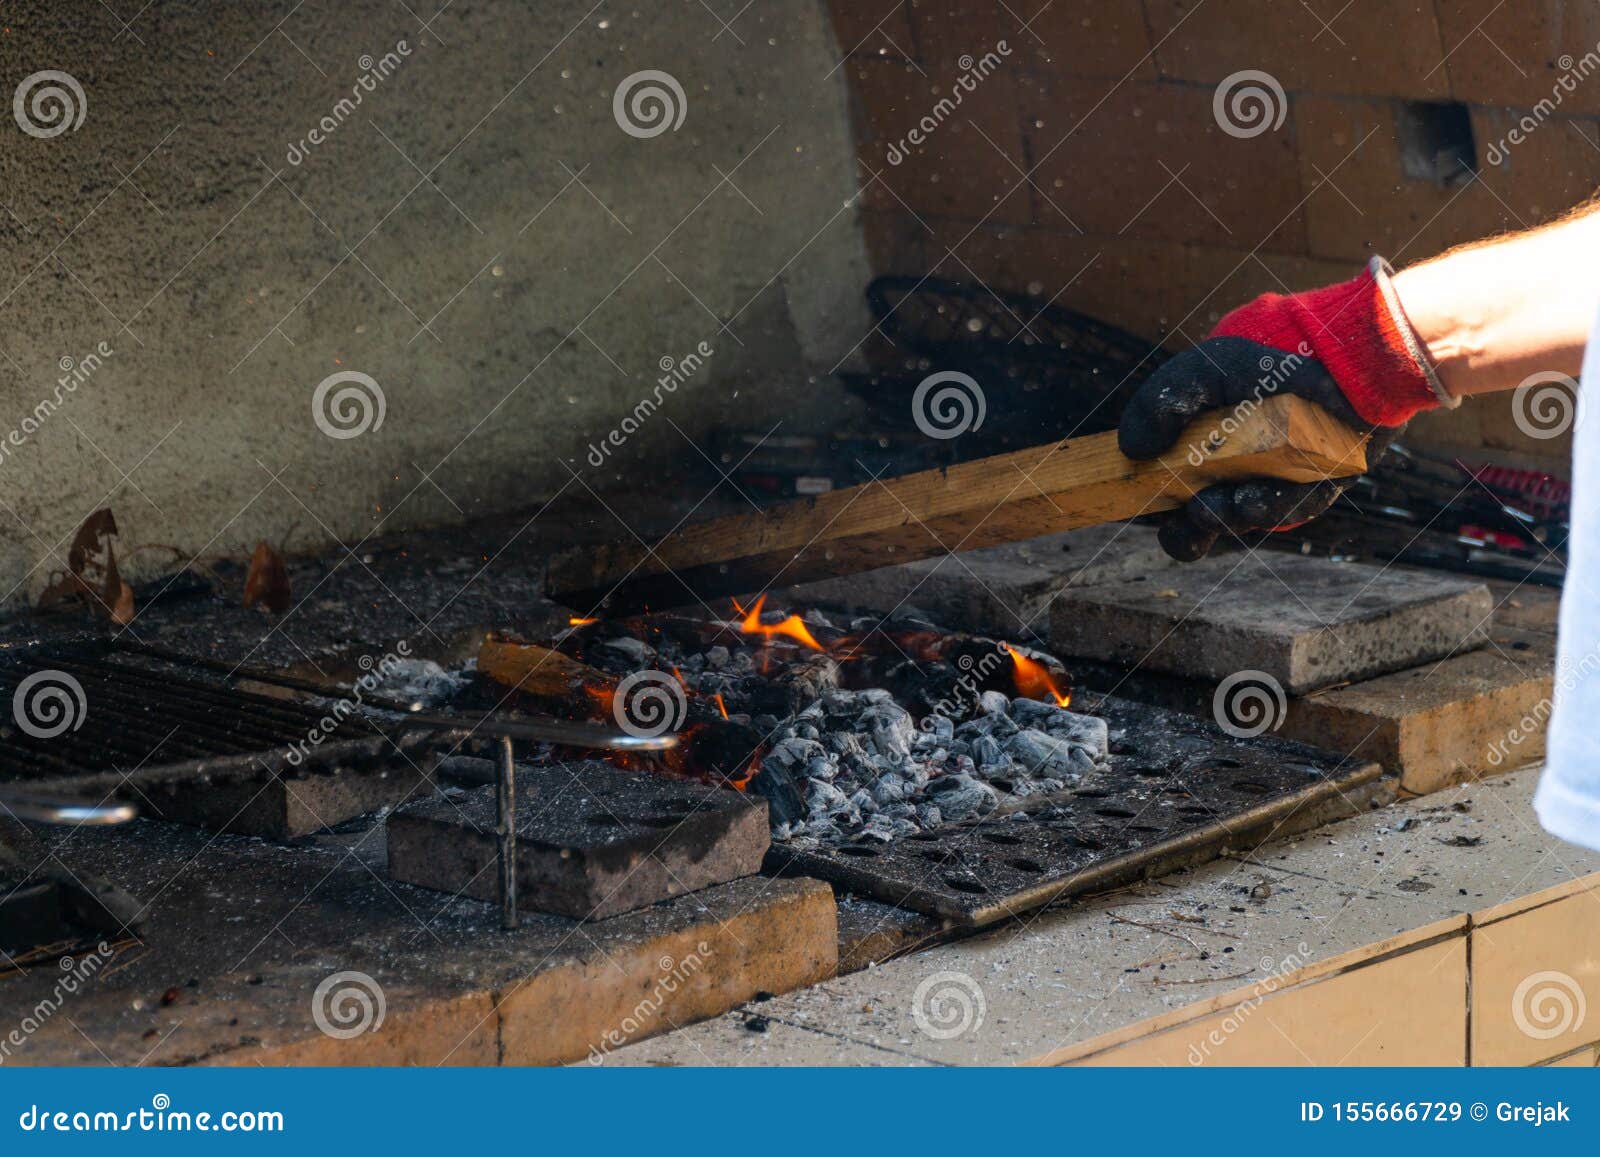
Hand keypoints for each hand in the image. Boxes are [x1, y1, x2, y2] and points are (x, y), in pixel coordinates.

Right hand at [1117, 258, 1455, 560]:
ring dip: (1232, 517)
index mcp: (1202, 452)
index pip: (1169, 497)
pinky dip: (1276, 505)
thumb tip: (1130, 448)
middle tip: (1193, 520)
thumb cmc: (1267, 357)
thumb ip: (1159, 401)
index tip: (1155, 508)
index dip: (1159, 511)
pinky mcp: (1320, 483)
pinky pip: (1296, 509)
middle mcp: (1236, 472)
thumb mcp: (1201, 370)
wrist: (1343, 349)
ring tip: (1227, 505)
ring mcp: (1277, 480)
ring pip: (1247, 520)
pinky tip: (1263, 495)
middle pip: (1202, 523)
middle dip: (1192, 532)